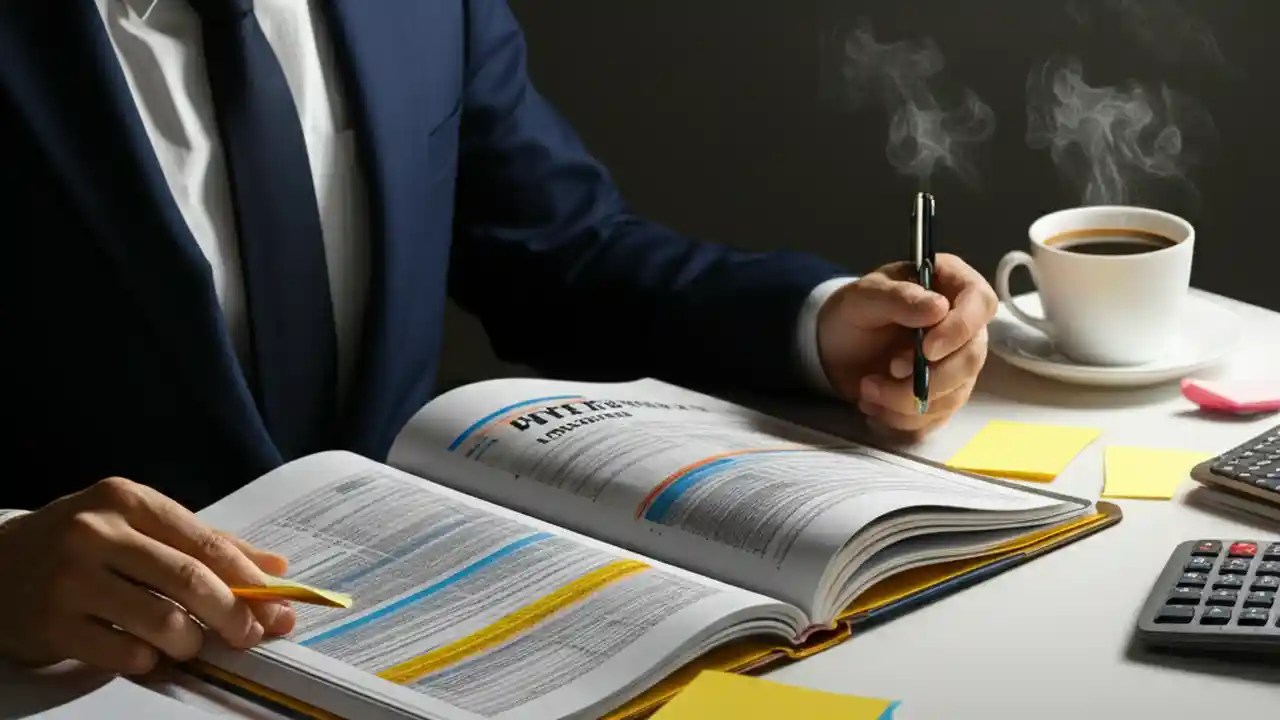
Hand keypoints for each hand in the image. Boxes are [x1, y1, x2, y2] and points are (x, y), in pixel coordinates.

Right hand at [0, 477, 294, 673]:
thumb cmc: (80, 544)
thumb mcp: (136, 524)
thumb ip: (206, 542)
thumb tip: (275, 566)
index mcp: (126, 500)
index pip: (205, 542)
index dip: (248, 578)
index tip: (278, 604)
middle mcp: (96, 533)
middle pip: (188, 579)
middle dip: (231, 614)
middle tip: (250, 634)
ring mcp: (69, 578)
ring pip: (159, 620)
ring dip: (190, 641)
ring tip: (191, 645)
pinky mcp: (51, 624)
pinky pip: (121, 652)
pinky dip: (148, 660)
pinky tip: (149, 655)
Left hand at [817, 253, 996, 438]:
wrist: (835, 350)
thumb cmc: (852, 314)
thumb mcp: (863, 298)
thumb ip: (898, 298)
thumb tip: (939, 307)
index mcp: (951, 286)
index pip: (981, 303)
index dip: (961, 329)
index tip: (927, 349)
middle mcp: (964, 326)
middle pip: (972, 358)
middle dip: (928, 376)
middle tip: (888, 371)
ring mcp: (957, 364)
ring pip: (954, 394)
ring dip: (907, 400)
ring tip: (867, 388)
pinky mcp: (943, 396)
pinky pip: (936, 417)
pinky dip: (902, 418)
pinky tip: (874, 406)